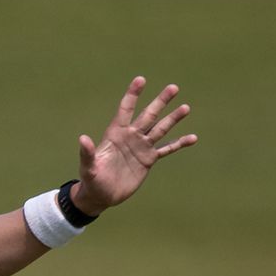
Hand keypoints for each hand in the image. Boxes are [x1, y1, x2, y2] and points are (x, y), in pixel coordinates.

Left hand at [72, 77, 197, 214]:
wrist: (101, 196)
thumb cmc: (91, 181)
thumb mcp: (88, 168)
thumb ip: (87, 153)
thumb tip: (83, 138)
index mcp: (115, 134)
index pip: (125, 110)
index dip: (133, 95)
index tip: (141, 79)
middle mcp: (131, 137)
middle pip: (148, 115)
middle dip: (160, 102)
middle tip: (173, 87)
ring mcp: (141, 147)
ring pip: (160, 129)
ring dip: (173, 119)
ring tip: (185, 107)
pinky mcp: (148, 160)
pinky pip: (167, 149)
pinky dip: (179, 143)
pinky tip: (193, 138)